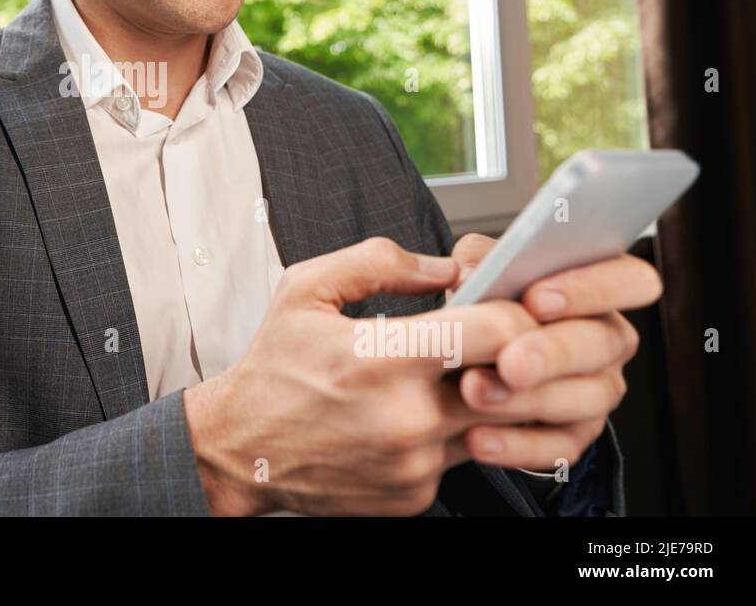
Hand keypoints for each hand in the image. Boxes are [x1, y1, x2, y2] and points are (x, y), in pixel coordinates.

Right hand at [183, 237, 541, 515]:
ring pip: (497, 422)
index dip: (514, 309)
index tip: (502, 301)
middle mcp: (407, 418)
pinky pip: (461, 456)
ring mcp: (415, 463)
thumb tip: (443, 267)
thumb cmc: (272, 370)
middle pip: (515, 381)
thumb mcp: (305, 290)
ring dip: (488, 394)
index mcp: (381, 358)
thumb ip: (378, 262)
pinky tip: (416, 413)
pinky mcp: (415, 493)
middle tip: (495, 337)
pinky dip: (451, 432)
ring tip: (453, 372)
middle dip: (515, 353)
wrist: (239, 449)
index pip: (498, 332)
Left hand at [446, 233, 658, 474]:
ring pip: (583, 400)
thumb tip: (473, 274)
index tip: (538, 300)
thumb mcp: (476, 267)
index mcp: (599, 286)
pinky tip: (476, 438)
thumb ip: (478, 260)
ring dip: (526, 400)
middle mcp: (609, 339)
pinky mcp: (575, 434)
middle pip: (603, 344)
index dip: (592, 289)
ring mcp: (598, 389)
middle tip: (510, 361)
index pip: (632, 280)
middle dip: (553, 353)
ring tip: (475, 392)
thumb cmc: (483, 299)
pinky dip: (515, 446)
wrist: (465, 356)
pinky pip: (558, 448)